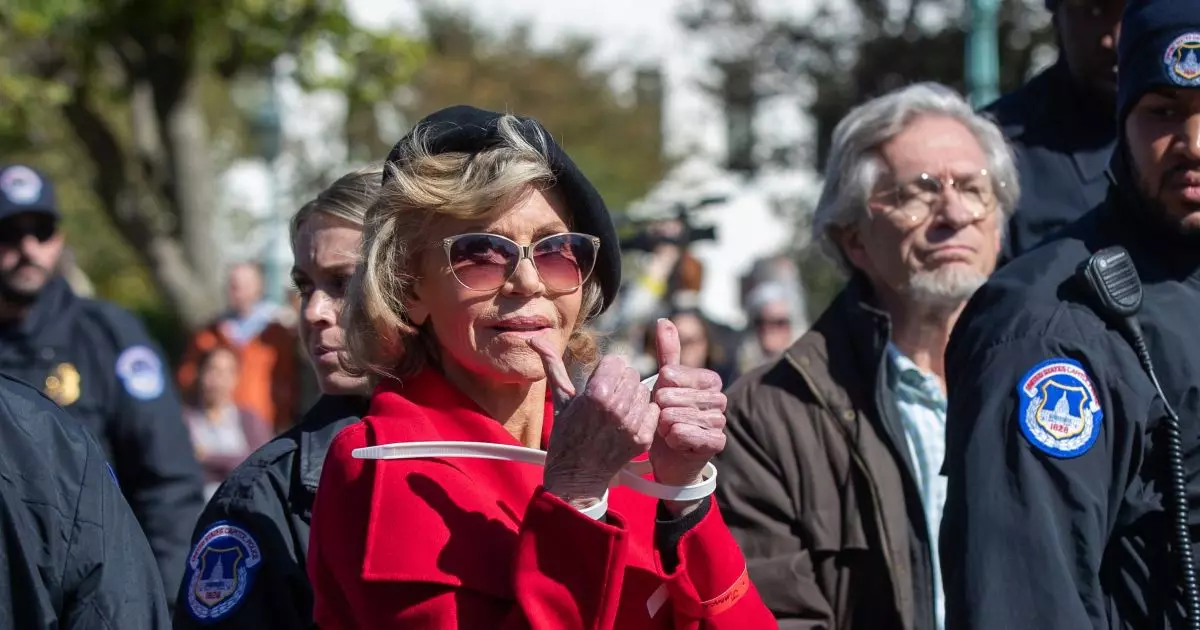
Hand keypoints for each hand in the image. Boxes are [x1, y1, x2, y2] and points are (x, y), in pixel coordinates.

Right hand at [529, 337, 659, 509]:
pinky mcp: (644, 439)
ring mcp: (632, 424)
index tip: (599, 384)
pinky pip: (653, 411)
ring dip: (632, 398)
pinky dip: (643, 414)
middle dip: (620, 382)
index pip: (617, 361)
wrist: (576, 477)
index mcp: (595, 393)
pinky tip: (627, 423)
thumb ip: (553, 364)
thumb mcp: (561, 399)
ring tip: (617, 412)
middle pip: (632, 374)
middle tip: (607, 399)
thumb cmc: (566, 436)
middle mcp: (616, 407)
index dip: (607, 371)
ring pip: (643, 390)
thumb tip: (536, 338)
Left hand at [648, 318, 726, 515]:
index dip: (659, 389)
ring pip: (676, 416)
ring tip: (668, 430)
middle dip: (660, 409)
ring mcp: (720, 421)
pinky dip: (673, 439)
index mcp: (710, 379)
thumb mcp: (664, 382)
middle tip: (663, 418)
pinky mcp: (717, 443)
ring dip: (664, 426)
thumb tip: (664, 320)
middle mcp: (720, 398)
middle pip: (672, 397)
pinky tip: (675, 442)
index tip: (662, 399)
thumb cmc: (667, 415)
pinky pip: (685, 435)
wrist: (671, 456)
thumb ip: (668, 352)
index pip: (672, 375)